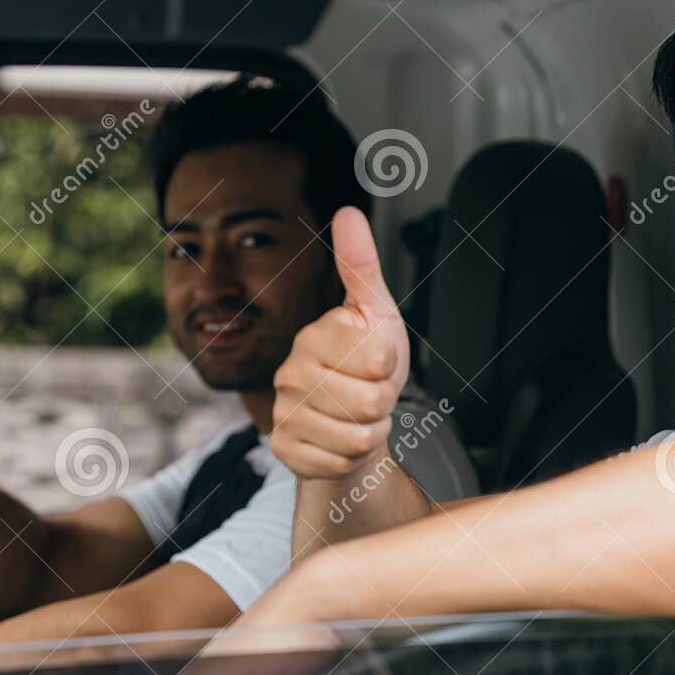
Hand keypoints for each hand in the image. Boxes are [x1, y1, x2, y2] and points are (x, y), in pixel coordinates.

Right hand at [271, 207, 408, 478]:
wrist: (350, 422)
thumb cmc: (366, 366)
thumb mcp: (375, 313)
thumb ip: (361, 266)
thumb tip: (346, 212)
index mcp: (314, 335)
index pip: (377, 356)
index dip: (390, 363)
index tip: (377, 360)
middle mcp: (290, 373)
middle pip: (370, 399)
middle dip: (384, 402)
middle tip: (369, 392)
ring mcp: (284, 413)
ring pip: (357, 435)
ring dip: (371, 431)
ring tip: (359, 417)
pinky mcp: (286, 450)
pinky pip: (339, 462)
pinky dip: (352, 458)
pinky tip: (341, 441)